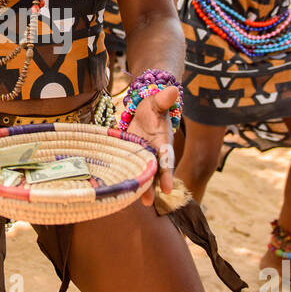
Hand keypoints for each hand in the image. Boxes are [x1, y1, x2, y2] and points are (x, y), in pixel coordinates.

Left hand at [129, 86, 178, 201]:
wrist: (143, 109)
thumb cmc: (153, 106)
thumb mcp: (156, 102)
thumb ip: (163, 99)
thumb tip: (172, 89)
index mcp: (163, 143)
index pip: (166, 159)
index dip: (167, 174)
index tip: (168, 188)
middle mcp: (154, 154)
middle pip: (154, 172)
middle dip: (151, 186)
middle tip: (147, 201)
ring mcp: (142, 158)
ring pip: (142, 174)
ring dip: (139, 188)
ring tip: (136, 202)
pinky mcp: (130, 158)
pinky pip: (129, 170)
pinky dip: (126, 179)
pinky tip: (118, 192)